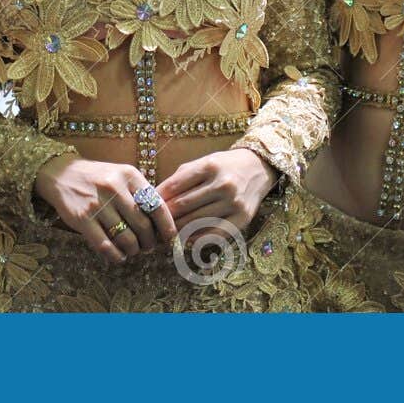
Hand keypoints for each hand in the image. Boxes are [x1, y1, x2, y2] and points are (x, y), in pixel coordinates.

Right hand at [34, 156, 176, 262]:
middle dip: (149, 242)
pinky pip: (105, 246)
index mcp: (129, 175)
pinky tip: (118, 256)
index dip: (167, 226)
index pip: (156, 205)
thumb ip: (140, 193)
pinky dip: (116, 256)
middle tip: (148, 247)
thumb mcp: (121, 176)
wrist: (61, 174)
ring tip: (133, 250)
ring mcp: (97, 204)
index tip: (170, 238)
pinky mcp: (82, 219)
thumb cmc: (98, 178)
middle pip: (143, 226)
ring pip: (126, 239)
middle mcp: (114, 188)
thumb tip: (163, 222)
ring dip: (133, 250)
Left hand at [156, 148, 276, 241]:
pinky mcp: (243, 219)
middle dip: (165, 218)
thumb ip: (179, 179)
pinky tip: (186, 239)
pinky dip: (197, 238)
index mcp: (209, 166)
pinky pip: (214, 233)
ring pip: (196, 222)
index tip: (145, 209)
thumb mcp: (201, 163)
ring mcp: (234, 203)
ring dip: (178, 230)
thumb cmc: (222, 166)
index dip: (157, 200)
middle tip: (151, 226)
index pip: (174, 186)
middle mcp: (223, 184)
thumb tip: (154, 199)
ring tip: (164, 234)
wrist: (258, 168)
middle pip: (183, 206)